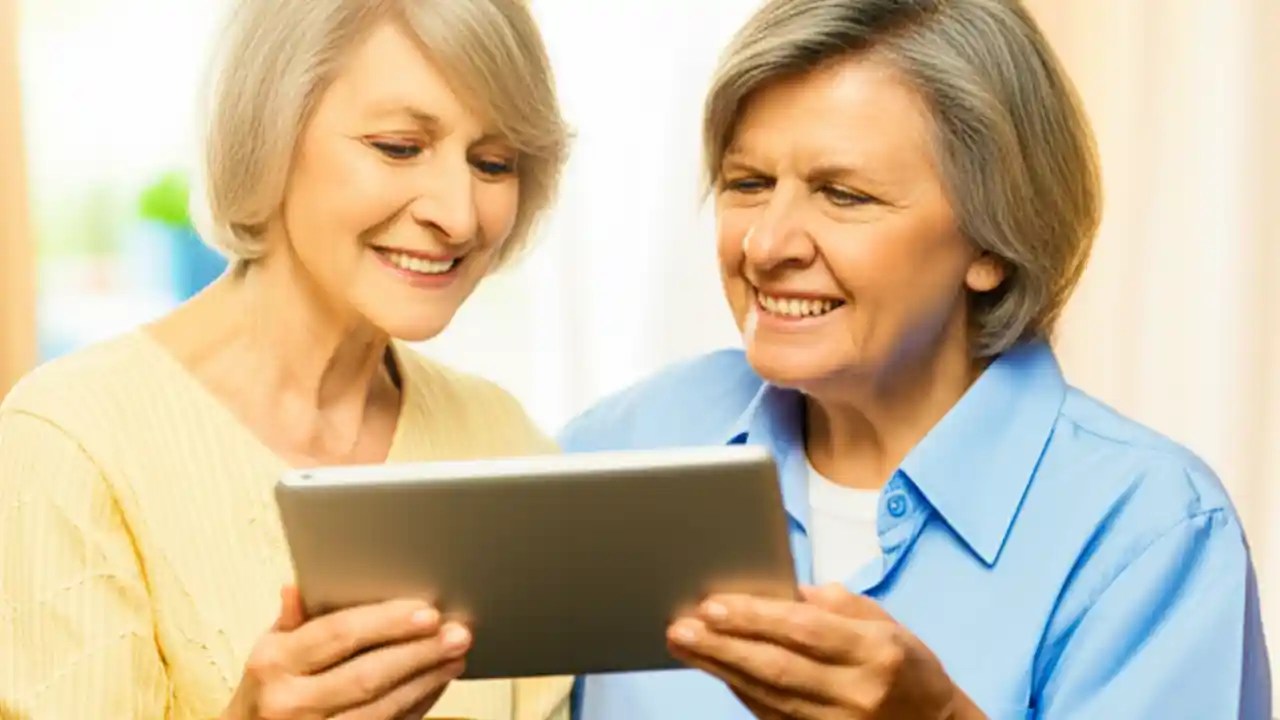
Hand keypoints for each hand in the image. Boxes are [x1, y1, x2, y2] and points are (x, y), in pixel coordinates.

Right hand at [221, 586, 469, 719]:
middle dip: (418, 653)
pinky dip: (416, 706)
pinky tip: (435, 684)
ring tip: (455, 656)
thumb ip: (293, 617)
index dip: (387, 622)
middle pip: (367, 675)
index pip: (338, 635)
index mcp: (274, 663)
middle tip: (458, 633)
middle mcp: (290, 703)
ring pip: (382, 710)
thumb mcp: (271, 646)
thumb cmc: (269, 685)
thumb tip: (298, 586)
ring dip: (426, 682)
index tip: (427, 611)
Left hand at [667, 584, 984, 719]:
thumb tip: (788, 591)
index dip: (755, 618)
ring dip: (720, 669)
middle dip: (723, 646)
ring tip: (685, 644)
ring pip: (768, 695)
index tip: (713, 605)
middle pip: (778, 667)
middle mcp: (857, 691)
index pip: (805, 631)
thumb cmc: (905, 666)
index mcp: (876, 650)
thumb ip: (839, 604)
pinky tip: (716, 670)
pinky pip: (771, 716)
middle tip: (682, 626)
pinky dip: (740, 691)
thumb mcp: (888, 623)